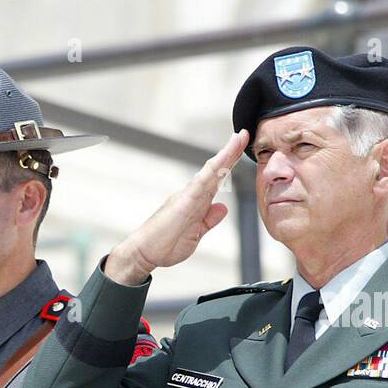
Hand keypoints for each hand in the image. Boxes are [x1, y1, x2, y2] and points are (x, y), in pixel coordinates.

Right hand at [104, 129, 248, 286]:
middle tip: (244, 134)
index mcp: (197, 202)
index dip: (230, 165)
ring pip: (210, 171)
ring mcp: (187, 196)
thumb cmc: (164, 245)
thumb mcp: (196, 234)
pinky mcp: (183, 201)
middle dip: (231, 152)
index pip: (217, 180)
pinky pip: (201, 182)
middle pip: (216, 170)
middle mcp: (192, 194)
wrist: (143, 253)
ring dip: (225, 154)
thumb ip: (209, 220)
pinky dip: (213, 169)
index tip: (241, 150)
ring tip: (238, 138)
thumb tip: (222, 208)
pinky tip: (223, 158)